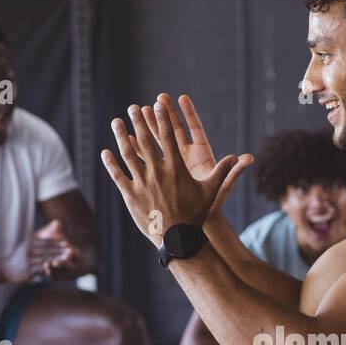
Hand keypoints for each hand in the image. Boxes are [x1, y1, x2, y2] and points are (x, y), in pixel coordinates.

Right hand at [0, 221, 72, 283]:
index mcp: (29, 241)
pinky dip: (52, 268)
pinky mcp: (29, 270)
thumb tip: (48, 229)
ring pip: (47, 258)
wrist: (5, 269)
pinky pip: (43, 268)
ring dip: (59, 259)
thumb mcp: (26, 244)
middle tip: (72, 251)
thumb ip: (37, 238)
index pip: (46, 241)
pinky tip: (58, 270)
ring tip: (68, 260)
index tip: (67, 243)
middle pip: (48, 249)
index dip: (57, 242)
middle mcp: (29, 249)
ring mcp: (28, 259)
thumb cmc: (19, 256)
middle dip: (60, 250)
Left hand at [101, 95, 251, 247]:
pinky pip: (118, 175)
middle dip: (139, 122)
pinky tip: (105, 152)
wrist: (177, 239)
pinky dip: (110, 163)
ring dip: (121, 136)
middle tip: (133, 108)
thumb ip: (222, 173)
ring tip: (116, 122)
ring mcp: (142, 183)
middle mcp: (157, 172)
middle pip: (146, 141)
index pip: (168, 137)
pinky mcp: (131, 195)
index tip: (157, 105)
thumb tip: (240, 158)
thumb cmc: (195, 215)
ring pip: (128, 154)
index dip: (163, 119)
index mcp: (176, 168)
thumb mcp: (211, 192)